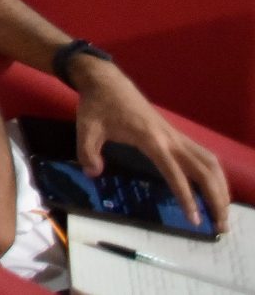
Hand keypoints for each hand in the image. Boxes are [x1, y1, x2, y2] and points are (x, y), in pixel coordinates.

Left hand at [70, 55, 230, 229]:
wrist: (106, 81)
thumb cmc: (97, 105)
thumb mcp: (85, 128)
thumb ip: (87, 152)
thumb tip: (94, 173)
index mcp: (150, 138)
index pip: (175, 172)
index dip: (186, 196)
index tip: (194, 219)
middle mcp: (170, 138)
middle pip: (204, 170)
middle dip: (216, 198)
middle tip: (220, 225)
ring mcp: (175, 135)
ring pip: (209, 162)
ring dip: (220, 187)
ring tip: (222, 212)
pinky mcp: (175, 134)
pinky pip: (203, 155)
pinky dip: (214, 174)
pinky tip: (214, 189)